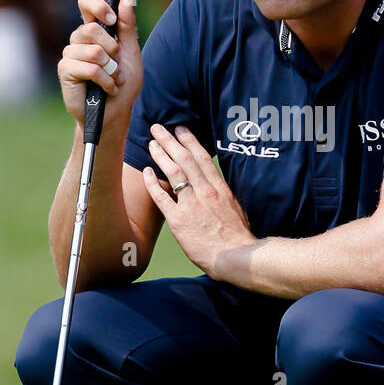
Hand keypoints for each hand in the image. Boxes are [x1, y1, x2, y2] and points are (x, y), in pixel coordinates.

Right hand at [58, 0, 142, 130]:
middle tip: (117, 65)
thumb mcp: (130, 51)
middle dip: (112, 50)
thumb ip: (127, 25)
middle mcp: (79, 40)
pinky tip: (108, 89)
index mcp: (94, 31)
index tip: (111, 20)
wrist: (116, 112)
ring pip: (93, 51)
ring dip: (111, 70)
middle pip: (92, 29)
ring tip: (113, 80)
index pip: (86, 4)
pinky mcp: (65, 71)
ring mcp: (70, 55)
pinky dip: (106, 81)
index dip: (97, 6)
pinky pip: (90, 69)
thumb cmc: (123, 82)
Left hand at [142, 124, 254, 277]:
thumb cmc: (237, 237)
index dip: (189, 141)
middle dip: (170, 141)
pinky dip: (153, 183)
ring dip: (161, 155)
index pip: (202, 158)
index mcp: (219, 188)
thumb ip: (222, 195)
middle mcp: (205, 192)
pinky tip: (146, 171)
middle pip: (185, 159)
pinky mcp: (179, 220)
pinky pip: (162, 197)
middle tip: (158, 128)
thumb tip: (215, 188)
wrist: (235, 256)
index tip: (180, 129)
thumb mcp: (234, 208)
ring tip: (151, 143)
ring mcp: (191, 205)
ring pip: (173, 173)